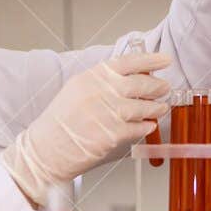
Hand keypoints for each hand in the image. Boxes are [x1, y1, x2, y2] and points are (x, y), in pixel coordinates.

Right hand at [1, 53, 169, 204]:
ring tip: (160, 107)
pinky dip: (147, 126)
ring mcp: (108, 114)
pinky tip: (148, 126)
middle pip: (141, 84)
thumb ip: (103, 83)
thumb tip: (133, 79)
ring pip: (144, 107)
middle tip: (164, 88)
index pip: (128, 62)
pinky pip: (139, 128)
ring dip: (156, 107)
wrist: (46, 150)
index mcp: (92, 77)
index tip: (165, 60)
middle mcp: (101, 92)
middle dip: (158, 87)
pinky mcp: (113, 135)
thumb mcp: (77, 91)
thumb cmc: (60, 122)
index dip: (150, 60)